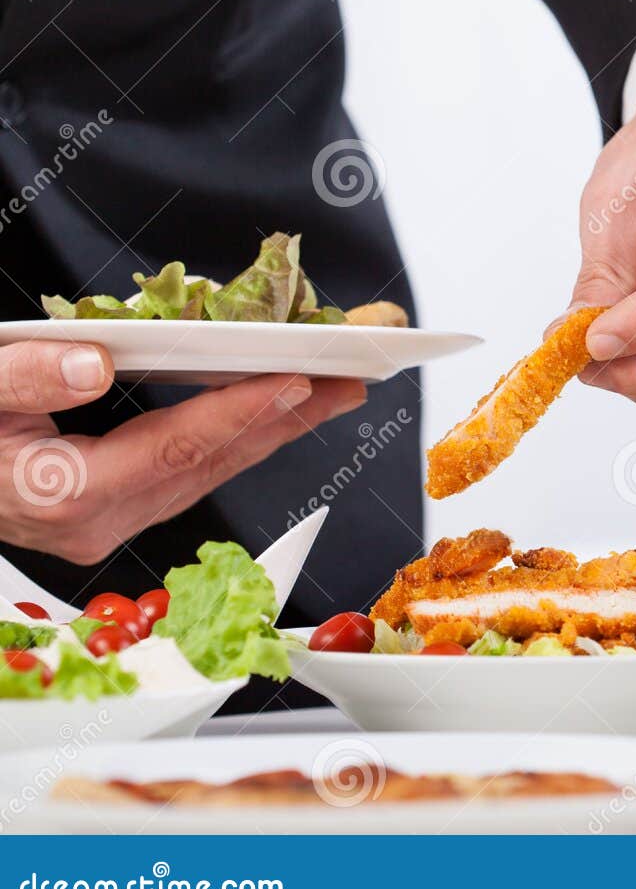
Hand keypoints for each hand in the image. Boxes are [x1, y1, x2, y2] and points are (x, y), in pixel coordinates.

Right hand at [0, 341, 365, 564]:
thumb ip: (26, 379)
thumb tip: (91, 365)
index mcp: (64, 493)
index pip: (174, 448)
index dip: (239, 412)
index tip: (297, 382)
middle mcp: (97, 521)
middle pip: (210, 463)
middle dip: (286, 420)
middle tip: (350, 382)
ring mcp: (109, 523)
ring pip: (210, 472)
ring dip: (273, 429)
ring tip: (331, 392)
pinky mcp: (114, 513)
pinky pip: (192, 473)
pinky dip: (235, 437)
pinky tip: (272, 412)